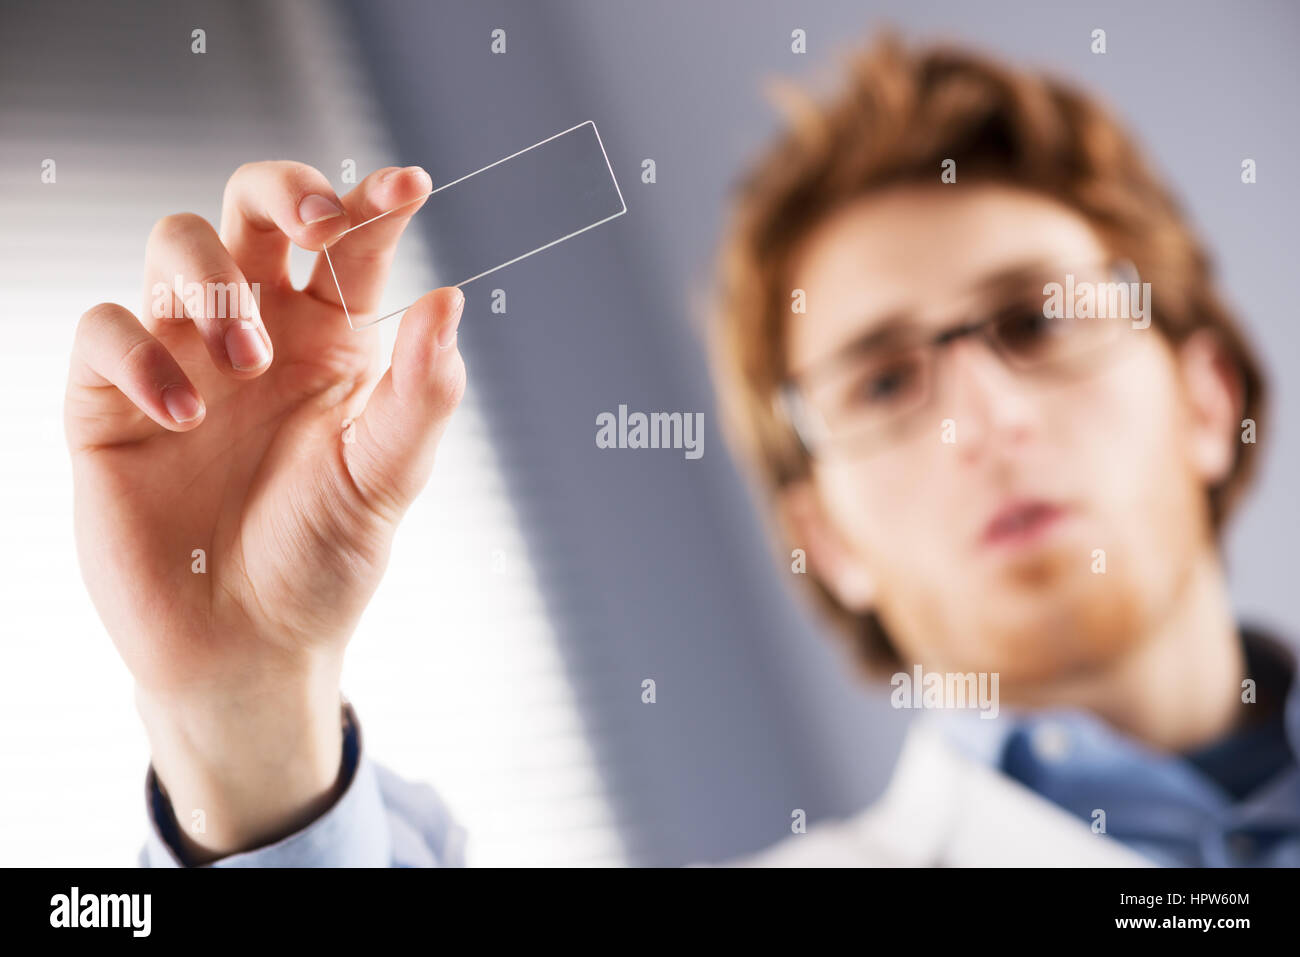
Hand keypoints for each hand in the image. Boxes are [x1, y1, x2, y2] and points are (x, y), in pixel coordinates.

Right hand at [64, 161, 465, 860]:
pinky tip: (183, 414)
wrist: (245, 645)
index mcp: (331, 344)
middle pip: (254, 211)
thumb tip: (448, 303)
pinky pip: (106, 329)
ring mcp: (183, 357)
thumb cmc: (321, 561)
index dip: (374, 205)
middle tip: (316, 227)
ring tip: (248, 361)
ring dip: (216, 284)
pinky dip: (141, 353)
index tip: (410, 186)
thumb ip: (420, 394)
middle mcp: (258, 334)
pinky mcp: (112, 399)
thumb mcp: (386, 479)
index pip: (349, 248)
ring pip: (179, 247)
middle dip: (284, 192)